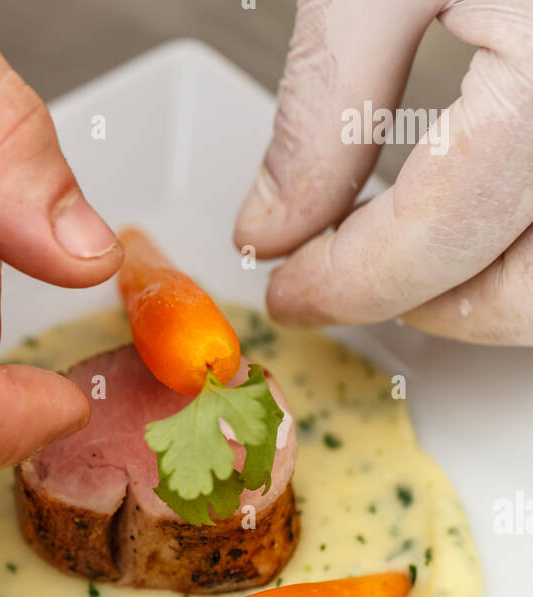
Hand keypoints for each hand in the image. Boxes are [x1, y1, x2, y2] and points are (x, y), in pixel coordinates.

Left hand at [234, 0, 532, 344]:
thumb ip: (327, 103)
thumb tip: (275, 223)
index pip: (437, 239)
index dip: (344, 283)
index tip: (289, 289)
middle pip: (518, 297)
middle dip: (426, 307)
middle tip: (344, 282)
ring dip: (482, 288)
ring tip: (403, 248)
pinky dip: (519, 245)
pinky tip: (470, 210)